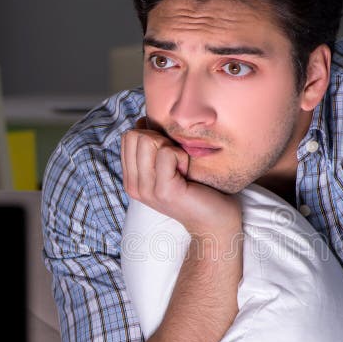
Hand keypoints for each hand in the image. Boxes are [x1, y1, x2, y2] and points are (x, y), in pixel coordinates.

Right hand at [121, 118, 240, 235]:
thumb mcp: (167, 166)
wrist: (214, 221)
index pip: (128, 137)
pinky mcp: (165, 191)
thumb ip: (151, 147)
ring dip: (171, 148)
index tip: (169, 157)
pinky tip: (188, 173)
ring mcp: (148, 190)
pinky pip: (168, 152)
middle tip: (176, 162)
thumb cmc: (196, 189)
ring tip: (182, 168)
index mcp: (132, 179)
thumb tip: (141, 120)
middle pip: (135, 135)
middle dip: (160, 140)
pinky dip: (182, 156)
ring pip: (148, 140)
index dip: (152, 136)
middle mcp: (134, 186)